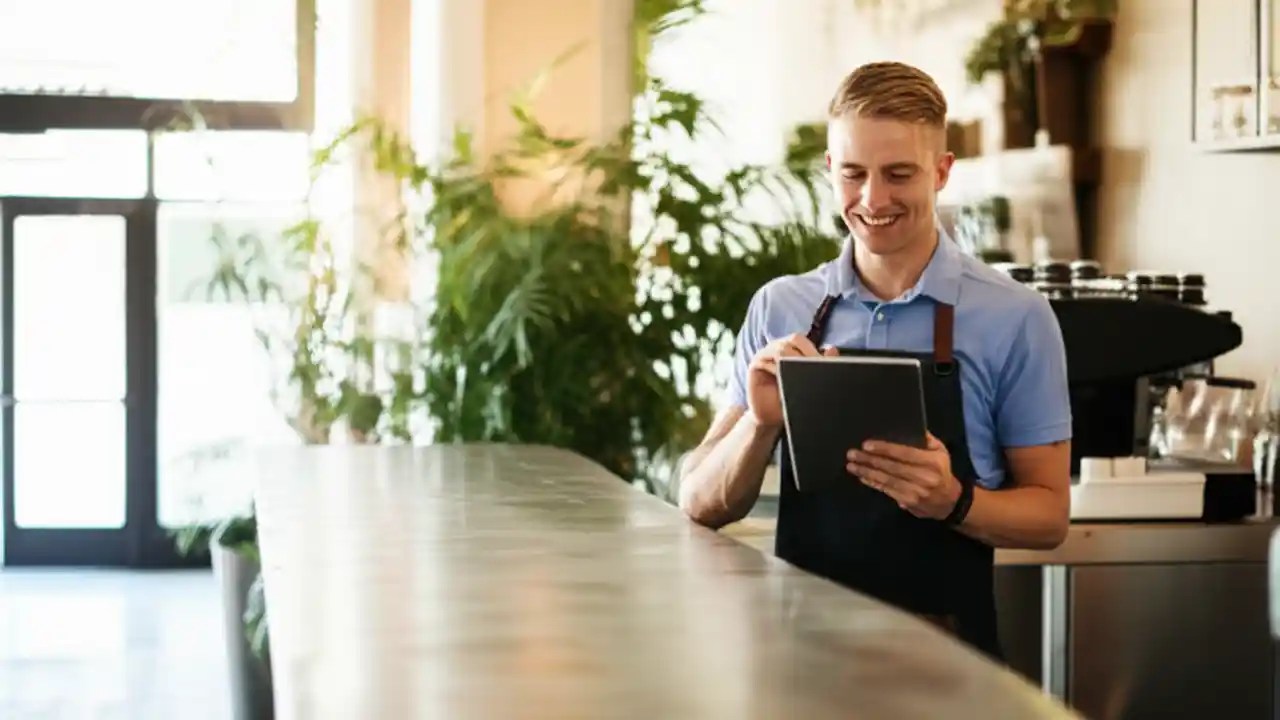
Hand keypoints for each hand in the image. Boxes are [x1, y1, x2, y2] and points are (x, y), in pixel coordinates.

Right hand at [746, 333, 838, 428]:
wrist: (771, 417)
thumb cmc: (789, 397)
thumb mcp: (807, 382)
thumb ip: (820, 365)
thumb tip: (832, 349)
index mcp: (791, 348)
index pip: (803, 340)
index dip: (813, 349)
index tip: (822, 363)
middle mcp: (778, 347)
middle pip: (795, 339)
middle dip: (807, 353)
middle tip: (814, 368)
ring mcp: (765, 354)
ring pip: (782, 348)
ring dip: (793, 360)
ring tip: (802, 374)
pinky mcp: (755, 365)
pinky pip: (767, 361)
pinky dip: (778, 368)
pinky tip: (786, 378)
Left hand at [846, 432, 961, 519]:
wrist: (949, 502)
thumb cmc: (941, 471)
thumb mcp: (940, 452)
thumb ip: (926, 440)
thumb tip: (910, 426)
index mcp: (932, 462)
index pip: (905, 453)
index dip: (885, 449)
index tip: (866, 445)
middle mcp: (924, 477)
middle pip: (892, 467)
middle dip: (870, 460)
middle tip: (852, 454)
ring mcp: (916, 492)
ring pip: (887, 480)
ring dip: (866, 472)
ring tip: (851, 465)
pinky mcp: (908, 502)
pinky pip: (887, 491)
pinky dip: (873, 483)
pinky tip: (862, 477)